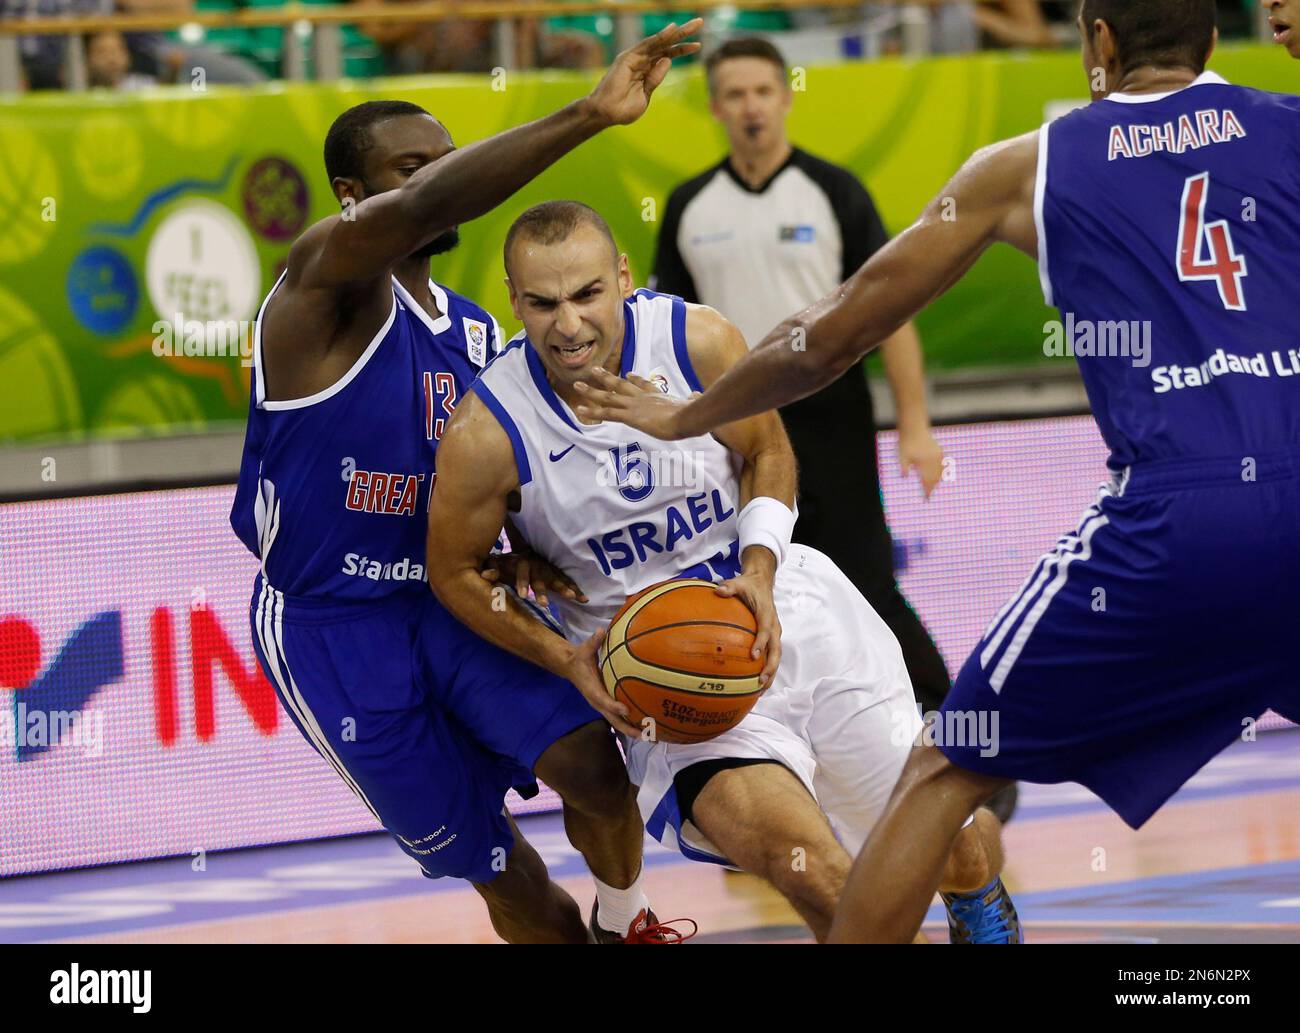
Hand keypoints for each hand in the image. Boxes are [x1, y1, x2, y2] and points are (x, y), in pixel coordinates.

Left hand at [481, 550, 586, 607]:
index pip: (522, 572)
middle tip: (544, 605)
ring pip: (557, 579)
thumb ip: (492, 569)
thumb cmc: (509, 562)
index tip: (522, 596)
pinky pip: (567, 582)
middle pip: (541, 578)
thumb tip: (482, 575)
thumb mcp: (499, 564)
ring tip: (573, 598)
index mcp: (523, 562)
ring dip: (565, 589)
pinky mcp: (557, 574)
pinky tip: (585, 600)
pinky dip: (575, 589)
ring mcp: (549, 569)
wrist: (525, 547)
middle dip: (543, 591)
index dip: (522, 583)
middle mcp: (538, 565)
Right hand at [563, 629, 641, 737]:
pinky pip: (620, 717)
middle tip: (645, 735)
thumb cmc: (579, 659)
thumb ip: (593, 642)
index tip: (626, 709)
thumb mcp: (584, 650)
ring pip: (618, 723)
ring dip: (634, 731)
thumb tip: (601, 630)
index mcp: (591, 690)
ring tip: (653, 738)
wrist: (571, 667)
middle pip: (613, 720)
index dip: (613, 706)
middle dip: (629, 729)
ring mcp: (603, 706)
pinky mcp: (607, 705)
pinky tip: (649, 726)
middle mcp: (598, 702)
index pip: (602, 700)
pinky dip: (633, 723)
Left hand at [573, 367, 694, 438]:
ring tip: (577, 384)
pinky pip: (606, 413)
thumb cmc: (693, 414)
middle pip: (620, 385)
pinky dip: (592, 411)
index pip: (644, 385)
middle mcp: (643, 397)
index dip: (635, 380)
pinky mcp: (630, 416)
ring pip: (607, 396)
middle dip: (606, 378)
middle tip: (594, 370)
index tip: (628, 375)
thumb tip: (697, 396)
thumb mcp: (693, 405)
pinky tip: (579, 410)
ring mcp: (634, 405)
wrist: (688, 417)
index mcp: (658, 395)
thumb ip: (693, 400)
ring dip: (591, 391)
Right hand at [585, 19, 702, 126]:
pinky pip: (647, 45)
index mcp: (647, 71)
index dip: (682, 49)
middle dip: (683, 34)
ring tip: (694, 24)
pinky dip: (660, 37)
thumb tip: (668, 60)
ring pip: (659, 41)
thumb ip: (656, 78)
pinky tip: (673, 30)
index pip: (667, 55)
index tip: (698, 45)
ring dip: (676, 32)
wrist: (606, 114)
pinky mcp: (627, 57)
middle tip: (700, 22)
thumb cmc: (623, 110)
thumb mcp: (646, 95)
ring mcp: (634, 58)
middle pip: (666, 44)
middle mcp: (641, 60)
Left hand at [714, 553, 781, 688]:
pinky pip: (772, 655)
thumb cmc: (748, 585)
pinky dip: (768, 669)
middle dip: (770, 667)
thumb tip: (718, 591)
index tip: (753, 656)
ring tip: (761, 690)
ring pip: (776, 656)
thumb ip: (729, 587)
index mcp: (766, 614)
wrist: (762, 583)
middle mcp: (773, 626)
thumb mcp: (738, 583)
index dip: (761, 643)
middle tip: (760, 681)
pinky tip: (757, 683)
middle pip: (776, 650)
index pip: (765, 631)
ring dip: (771, 673)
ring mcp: (774, 633)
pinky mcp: (772, 637)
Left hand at [897, 425, 944, 499]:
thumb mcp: (902, 456)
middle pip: (935, 478)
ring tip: (932, 487)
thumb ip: (904, 467)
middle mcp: (933, 460)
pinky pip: (943, 465)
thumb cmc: (906, 443)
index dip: (927, 490)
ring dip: (937, 480)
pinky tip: (938, 476)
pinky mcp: (940, 451)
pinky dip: (941, 472)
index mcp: (924, 462)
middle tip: (928, 494)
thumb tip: (904, 477)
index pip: (927, 480)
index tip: (926, 498)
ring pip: (940, 472)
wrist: (914, 428)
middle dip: (932, 487)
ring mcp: (938, 455)